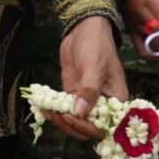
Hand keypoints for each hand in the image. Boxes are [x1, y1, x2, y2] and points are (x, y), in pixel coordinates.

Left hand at [49, 16, 124, 142]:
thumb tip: (80, 112)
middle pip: (88, 129)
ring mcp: (86, 101)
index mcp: (115, 101)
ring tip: (47, 111)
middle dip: (71, 126)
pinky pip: (65, 111)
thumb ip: (89, 90)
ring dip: (60, 121)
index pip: (105, 126)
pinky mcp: (73, 95)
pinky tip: (43, 108)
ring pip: (74, 122)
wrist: (84, 30)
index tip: (71, 118)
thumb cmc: (96, 46)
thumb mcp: (94, 66)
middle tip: (56, 114)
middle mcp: (102, 105)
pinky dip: (55, 112)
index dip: (88, 128)